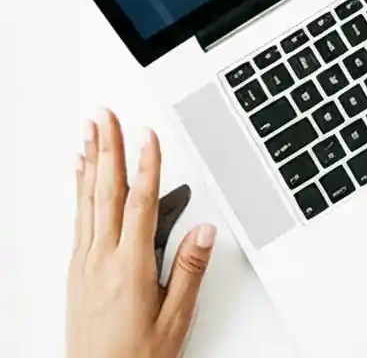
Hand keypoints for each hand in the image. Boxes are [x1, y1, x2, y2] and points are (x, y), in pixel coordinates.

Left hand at [66, 109, 217, 357]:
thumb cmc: (137, 357)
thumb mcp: (175, 318)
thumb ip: (189, 269)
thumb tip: (204, 230)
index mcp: (129, 267)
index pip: (140, 204)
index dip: (146, 166)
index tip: (148, 135)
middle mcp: (101, 260)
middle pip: (106, 192)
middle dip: (107, 149)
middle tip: (105, 116)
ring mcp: (85, 264)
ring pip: (87, 201)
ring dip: (89, 163)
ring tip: (89, 132)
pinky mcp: (77, 272)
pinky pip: (79, 219)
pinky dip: (79, 192)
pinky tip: (80, 177)